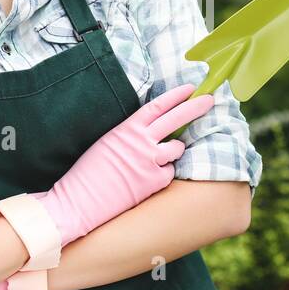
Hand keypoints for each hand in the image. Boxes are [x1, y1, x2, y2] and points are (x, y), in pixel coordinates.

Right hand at [31, 82, 214, 247]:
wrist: (78, 201)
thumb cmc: (88, 173)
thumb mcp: (107, 143)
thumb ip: (130, 135)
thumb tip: (148, 131)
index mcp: (128, 128)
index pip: (158, 105)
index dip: (176, 95)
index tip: (190, 88)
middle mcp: (142, 142)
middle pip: (176, 118)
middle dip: (195, 107)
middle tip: (209, 99)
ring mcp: (149, 162)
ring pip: (176, 148)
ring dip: (174, 150)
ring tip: (158, 157)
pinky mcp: (153, 182)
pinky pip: (169, 173)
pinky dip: (163, 175)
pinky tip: (146, 179)